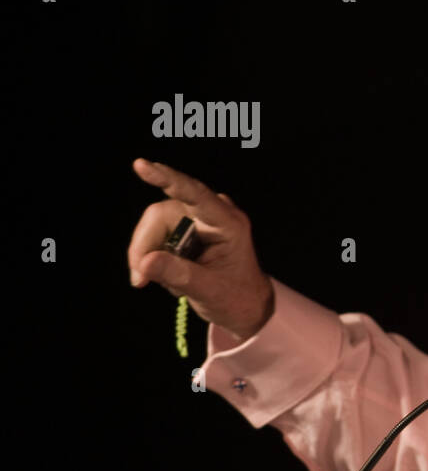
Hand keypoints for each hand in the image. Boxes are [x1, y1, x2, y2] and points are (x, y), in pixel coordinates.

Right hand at [127, 158, 274, 342]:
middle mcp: (212, 212)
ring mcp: (197, 217)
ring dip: (149, 256)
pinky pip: (155, 235)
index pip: (195, 194)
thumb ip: (179, 275)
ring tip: (169, 284)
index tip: (142, 165)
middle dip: (145, 247)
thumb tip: (145, 262)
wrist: (244, 304)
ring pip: (153, 226)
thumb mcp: (209, 291)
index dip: (168, 179)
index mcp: (228, 223)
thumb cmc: (236, 296)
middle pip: (160, 216)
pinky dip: (155, 257)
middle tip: (140, 281)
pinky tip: (171, 274)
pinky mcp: (185, 226)